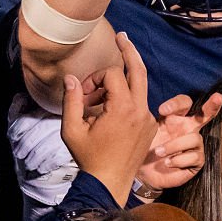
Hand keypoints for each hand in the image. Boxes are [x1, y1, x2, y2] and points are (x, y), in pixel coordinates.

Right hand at [61, 31, 161, 202]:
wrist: (109, 184)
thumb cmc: (88, 158)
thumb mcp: (72, 130)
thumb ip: (71, 100)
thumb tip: (71, 78)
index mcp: (123, 109)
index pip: (113, 74)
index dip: (95, 78)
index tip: (83, 95)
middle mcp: (141, 111)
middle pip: (139, 70)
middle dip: (129, 50)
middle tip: (122, 36)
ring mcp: (148, 119)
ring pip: (139, 87)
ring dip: (119, 85)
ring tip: (97, 100)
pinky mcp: (150, 127)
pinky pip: (139, 104)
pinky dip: (124, 101)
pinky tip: (107, 114)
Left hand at [136, 90, 221, 192]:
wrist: (144, 172)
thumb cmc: (146, 148)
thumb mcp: (147, 129)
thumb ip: (152, 116)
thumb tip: (155, 105)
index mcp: (177, 118)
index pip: (184, 103)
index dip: (176, 104)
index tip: (162, 110)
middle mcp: (189, 129)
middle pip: (206, 114)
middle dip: (213, 105)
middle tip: (218, 97)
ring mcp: (195, 145)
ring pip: (194, 138)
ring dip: (174, 146)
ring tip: (159, 152)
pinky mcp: (197, 161)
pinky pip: (194, 156)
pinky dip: (178, 160)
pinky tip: (168, 163)